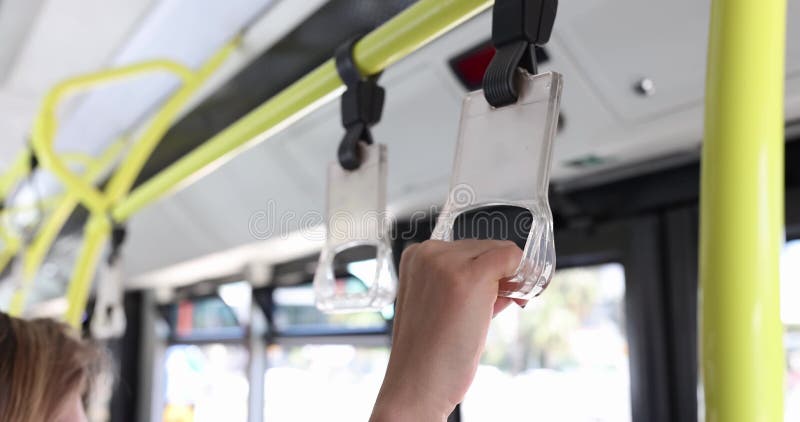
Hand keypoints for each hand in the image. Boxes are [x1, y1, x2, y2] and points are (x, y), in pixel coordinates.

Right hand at [371, 239, 523, 420]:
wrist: (417, 383)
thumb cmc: (428, 353)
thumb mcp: (438, 304)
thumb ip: (463, 282)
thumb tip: (506, 273)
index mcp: (415, 256)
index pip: (467, 248)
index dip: (485, 273)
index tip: (490, 295)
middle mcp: (428, 252)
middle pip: (486, 247)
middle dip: (498, 276)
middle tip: (494, 308)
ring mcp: (448, 262)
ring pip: (500, 252)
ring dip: (507, 280)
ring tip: (492, 312)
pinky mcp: (470, 276)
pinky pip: (512, 258)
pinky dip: (522, 277)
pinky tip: (515, 300)